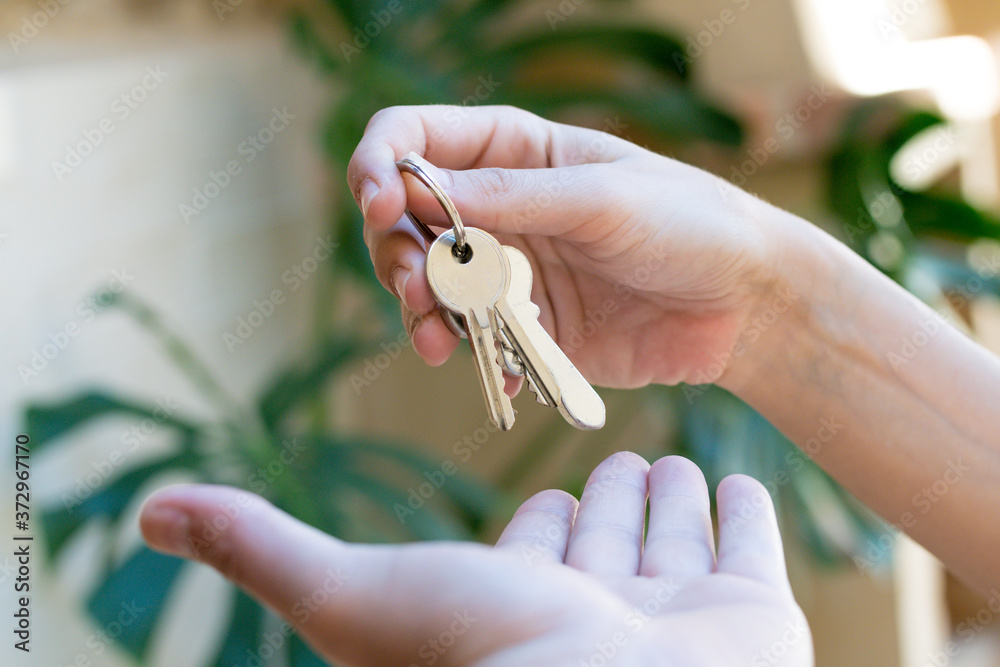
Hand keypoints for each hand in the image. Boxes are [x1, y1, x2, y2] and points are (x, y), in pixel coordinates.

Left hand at [140, 453, 811, 665]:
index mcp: (516, 609)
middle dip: (611, 502)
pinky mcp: (753, 614)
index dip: (544, 524)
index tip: (552, 496)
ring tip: (669, 461)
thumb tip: (147, 514)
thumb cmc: (487, 660)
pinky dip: (741, 517)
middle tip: (622, 457)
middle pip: (606, 548)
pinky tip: (735, 482)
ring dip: (669, 505)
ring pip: (671, 547)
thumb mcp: (354, 592)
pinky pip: (747, 550)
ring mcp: (680, 619)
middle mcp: (597, 617)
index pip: (535, 553)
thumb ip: (263, 549)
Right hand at [347, 105, 780, 388]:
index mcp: (515, 151)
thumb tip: (418, 189)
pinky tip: (488, 366)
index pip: (416, 138)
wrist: (743, 307)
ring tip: (437, 340)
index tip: (382, 204)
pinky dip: (466, 352)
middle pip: (405, 220)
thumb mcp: (602, 199)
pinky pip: (471, 338)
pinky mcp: (525, 328)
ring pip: (428, 285)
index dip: (381, 164)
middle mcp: (501, 208)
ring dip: (419, 310)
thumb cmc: (688, 225)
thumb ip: (514, 198)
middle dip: (397, 252)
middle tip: (420, 286)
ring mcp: (509, 270)